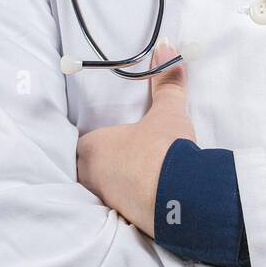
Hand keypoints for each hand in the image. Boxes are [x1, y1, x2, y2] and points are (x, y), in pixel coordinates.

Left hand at [77, 41, 194, 236]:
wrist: (180, 195)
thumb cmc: (164, 149)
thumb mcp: (168, 113)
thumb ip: (166, 82)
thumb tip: (168, 45)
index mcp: (90, 147)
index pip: (85, 143)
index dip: (102, 142)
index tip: (119, 143)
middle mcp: (88, 175)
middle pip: (88, 168)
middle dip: (105, 166)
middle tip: (129, 161)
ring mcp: (102, 200)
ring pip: (102, 190)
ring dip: (117, 186)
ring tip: (140, 181)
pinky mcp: (120, 220)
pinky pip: (119, 208)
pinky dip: (130, 204)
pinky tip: (147, 200)